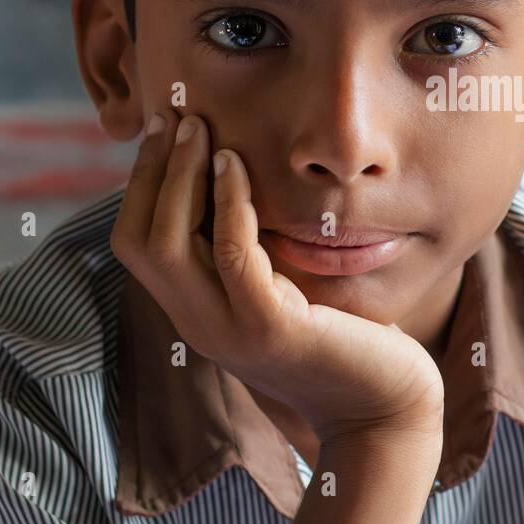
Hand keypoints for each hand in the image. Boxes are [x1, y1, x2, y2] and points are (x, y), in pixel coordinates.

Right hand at [110, 108, 444, 444]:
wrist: (386, 408)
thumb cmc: (345, 340)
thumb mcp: (284, 290)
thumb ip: (254, 255)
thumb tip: (237, 186)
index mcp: (197, 314)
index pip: (138, 243)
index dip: (142, 183)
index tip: (165, 130)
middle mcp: (200, 325)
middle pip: (140, 239)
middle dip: (153, 170)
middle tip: (176, 116)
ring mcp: (230, 329)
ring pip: (169, 244)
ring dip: (180, 176)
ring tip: (197, 127)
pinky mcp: (273, 327)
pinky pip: (233, 253)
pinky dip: (227, 202)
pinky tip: (235, 163)